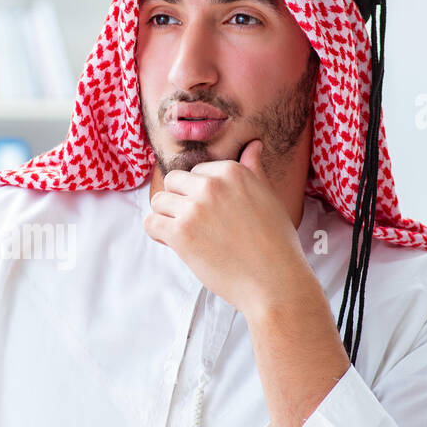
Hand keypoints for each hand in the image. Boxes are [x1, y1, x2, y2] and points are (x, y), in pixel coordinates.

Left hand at [142, 140, 313, 318]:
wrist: (274, 280)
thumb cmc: (275, 243)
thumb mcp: (268, 197)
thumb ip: (253, 170)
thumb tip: (253, 145)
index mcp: (232, 172)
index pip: (196, 172)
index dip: (198, 193)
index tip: (210, 213)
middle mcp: (211, 185)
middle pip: (173, 182)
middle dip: (179, 201)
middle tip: (195, 225)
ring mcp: (194, 208)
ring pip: (158, 201)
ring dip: (167, 217)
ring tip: (185, 234)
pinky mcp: (180, 233)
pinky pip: (150, 223)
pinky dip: (157, 233)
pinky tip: (173, 243)